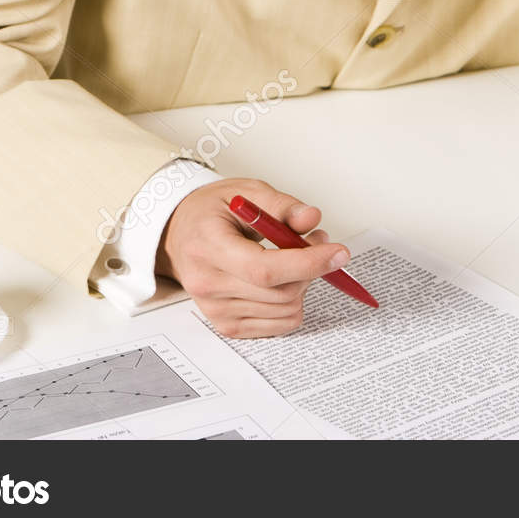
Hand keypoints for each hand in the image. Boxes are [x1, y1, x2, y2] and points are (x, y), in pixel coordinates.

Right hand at [155, 177, 348, 338]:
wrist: (179, 234)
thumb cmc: (212, 211)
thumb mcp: (246, 192)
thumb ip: (281, 205)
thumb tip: (312, 219)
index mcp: (208, 247)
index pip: (264, 269)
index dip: (307, 263)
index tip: (339, 252)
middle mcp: (208, 284)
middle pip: (280, 291)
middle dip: (311, 267)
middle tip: (316, 240)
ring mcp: (215, 310)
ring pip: (286, 309)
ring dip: (304, 283)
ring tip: (294, 256)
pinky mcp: (227, 325)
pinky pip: (279, 324)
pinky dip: (293, 303)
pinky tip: (283, 280)